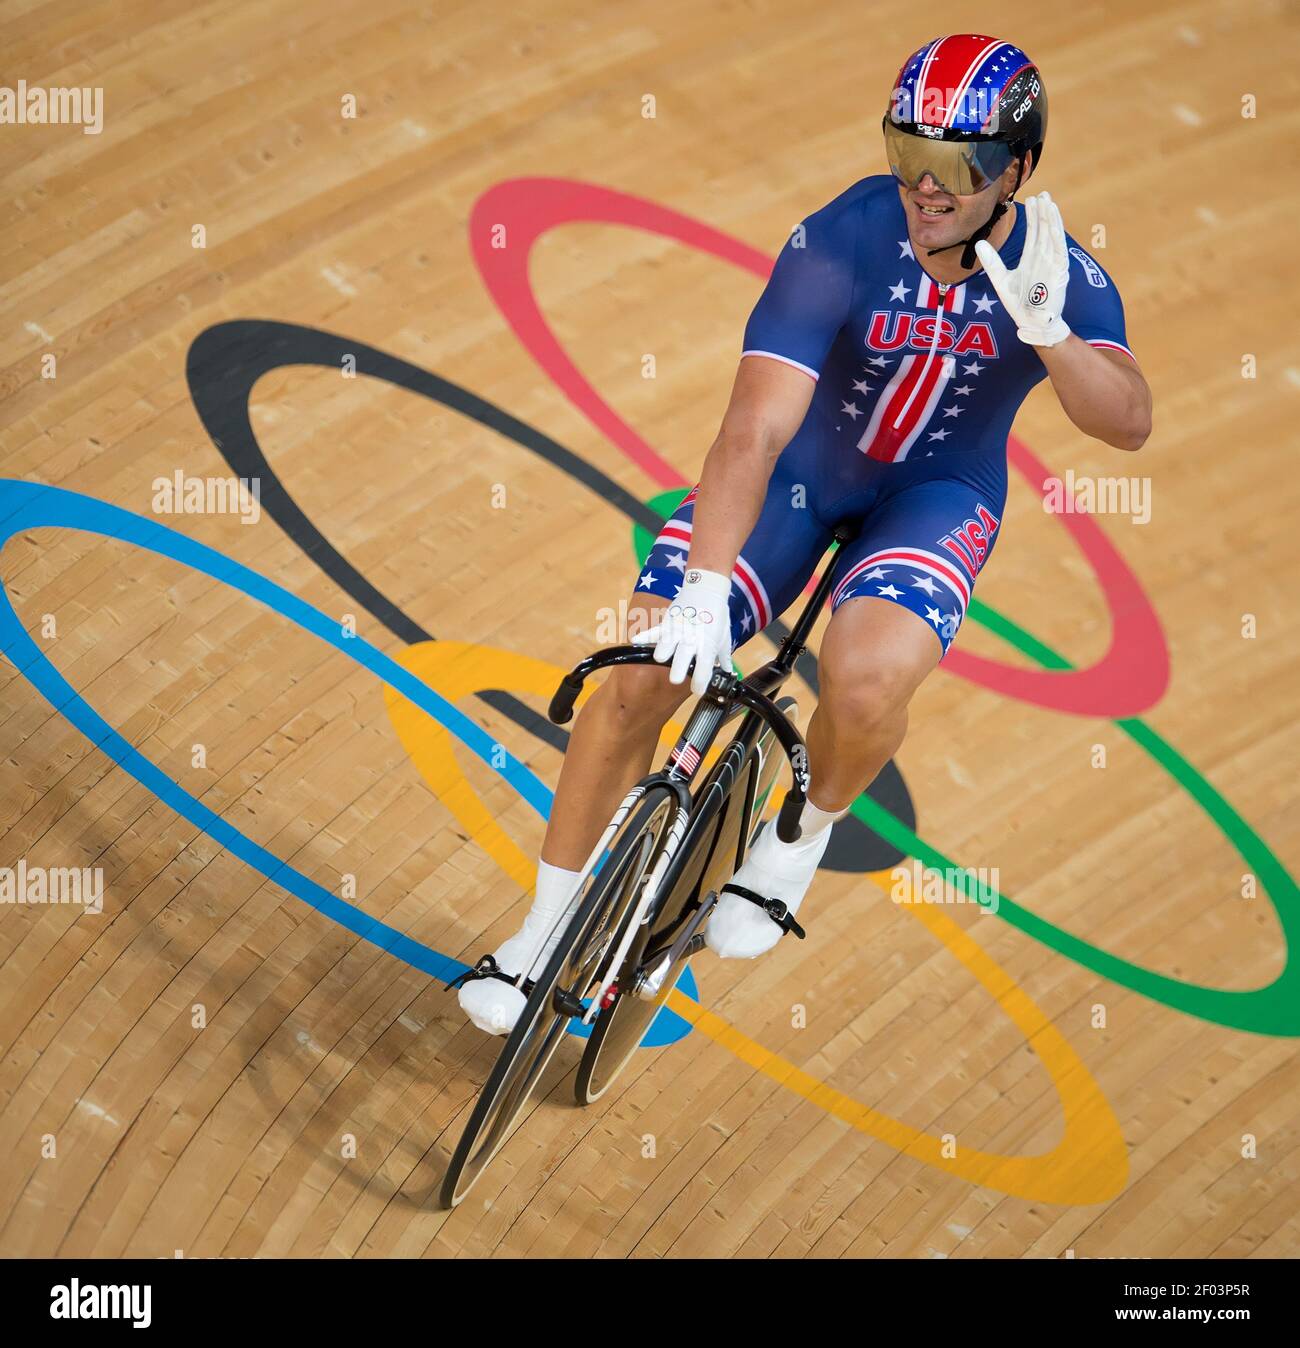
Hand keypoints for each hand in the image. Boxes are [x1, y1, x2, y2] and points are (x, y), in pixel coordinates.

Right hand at [633, 567, 732, 695]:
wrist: (707, 589)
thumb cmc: (717, 615)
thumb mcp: (725, 637)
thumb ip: (723, 657)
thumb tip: (726, 672)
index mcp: (707, 645)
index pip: (703, 670)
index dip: (699, 684)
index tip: (698, 690)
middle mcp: (690, 640)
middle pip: (679, 664)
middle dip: (676, 675)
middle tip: (677, 678)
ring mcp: (676, 632)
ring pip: (662, 652)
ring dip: (662, 657)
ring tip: (665, 658)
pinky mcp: (666, 623)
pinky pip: (652, 632)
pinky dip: (643, 638)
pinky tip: (637, 642)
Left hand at [975, 192, 1070, 347]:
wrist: (1031, 323)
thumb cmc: (1019, 304)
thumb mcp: (1000, 280)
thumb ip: (991, 262)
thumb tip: (980, 242)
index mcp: (1031, 259)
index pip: (1033, 233)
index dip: (1033, 217)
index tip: (1032, 200)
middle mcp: (1043, 258)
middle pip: (1044, 230)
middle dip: (1044, 212)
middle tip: (1043, 193)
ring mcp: (1052, 264)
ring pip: (1053, 236)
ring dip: (1051, 219)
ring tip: (1049, 202)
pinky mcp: (1058, 272)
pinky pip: (1058, 250)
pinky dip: (1056, 235)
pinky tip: (1053, 223)